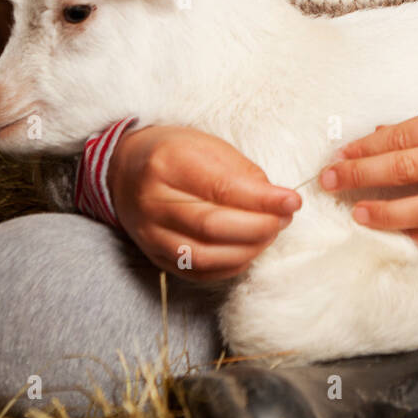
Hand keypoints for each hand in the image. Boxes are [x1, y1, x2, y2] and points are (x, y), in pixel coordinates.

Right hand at [109, 123, 300, 281]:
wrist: (125, 170)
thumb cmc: (174, 152)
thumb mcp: (207, 145)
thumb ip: (242, 172)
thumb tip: (277, 201)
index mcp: (167, 162)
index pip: (221, 188)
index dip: (262, 199)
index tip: (292, 201)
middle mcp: (153, 201)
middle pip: (213, 226)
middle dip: (259, 226)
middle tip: (284, 219)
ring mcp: (150, 233)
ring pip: (205, 255)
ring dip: (248, 249)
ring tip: (269, 233)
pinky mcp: (154, 255)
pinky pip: (197, 272)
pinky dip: (229, 265)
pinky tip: (247, 250)